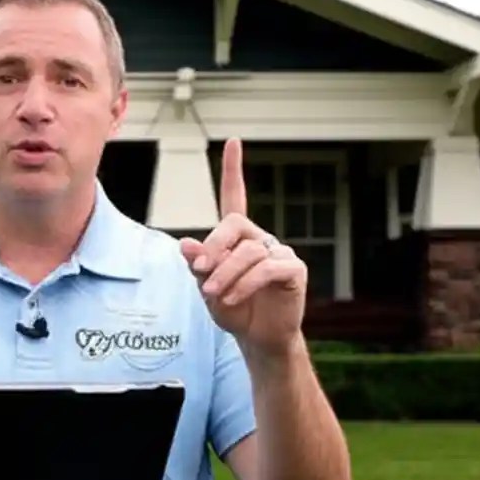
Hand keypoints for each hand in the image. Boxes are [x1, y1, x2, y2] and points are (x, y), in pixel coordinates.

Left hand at [179, 138, 307, 353]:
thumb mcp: (207, 288)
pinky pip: (266, 268)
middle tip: (200, 273)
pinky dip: (244, 284)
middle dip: (213, 248)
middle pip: (234, 225)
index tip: (234, 141)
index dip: (234, 170)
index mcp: (238, 237)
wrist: (258, 339)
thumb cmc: (233, 310)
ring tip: (214, 294)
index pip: (236, 197)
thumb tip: (186, 244)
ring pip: (247, 252)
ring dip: (225, 274)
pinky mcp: (293, 270)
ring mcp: (279, 251)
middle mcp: (260, 238)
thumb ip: (198, 266)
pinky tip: (232, 297)